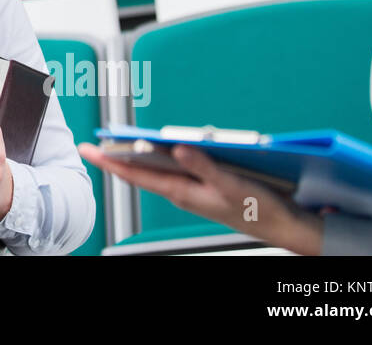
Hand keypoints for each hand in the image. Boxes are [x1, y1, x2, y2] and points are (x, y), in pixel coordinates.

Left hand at [78, 143, 324, 254]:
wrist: (282, 226)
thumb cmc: (257, 208)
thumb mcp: (229, 184)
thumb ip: (202, 166)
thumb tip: (176, 147)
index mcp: (182, 192)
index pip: (136, 174)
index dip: (111, 161)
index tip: (89, 150)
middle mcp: (181, 192)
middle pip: (140, 172)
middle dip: (115, 159)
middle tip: (92, 146)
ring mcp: (190, 191)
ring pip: (154, 173)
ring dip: (134, 159)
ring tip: (114, 146)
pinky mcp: (202, 188)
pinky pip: (171, 173)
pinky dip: (158, 161)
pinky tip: (156, 151)